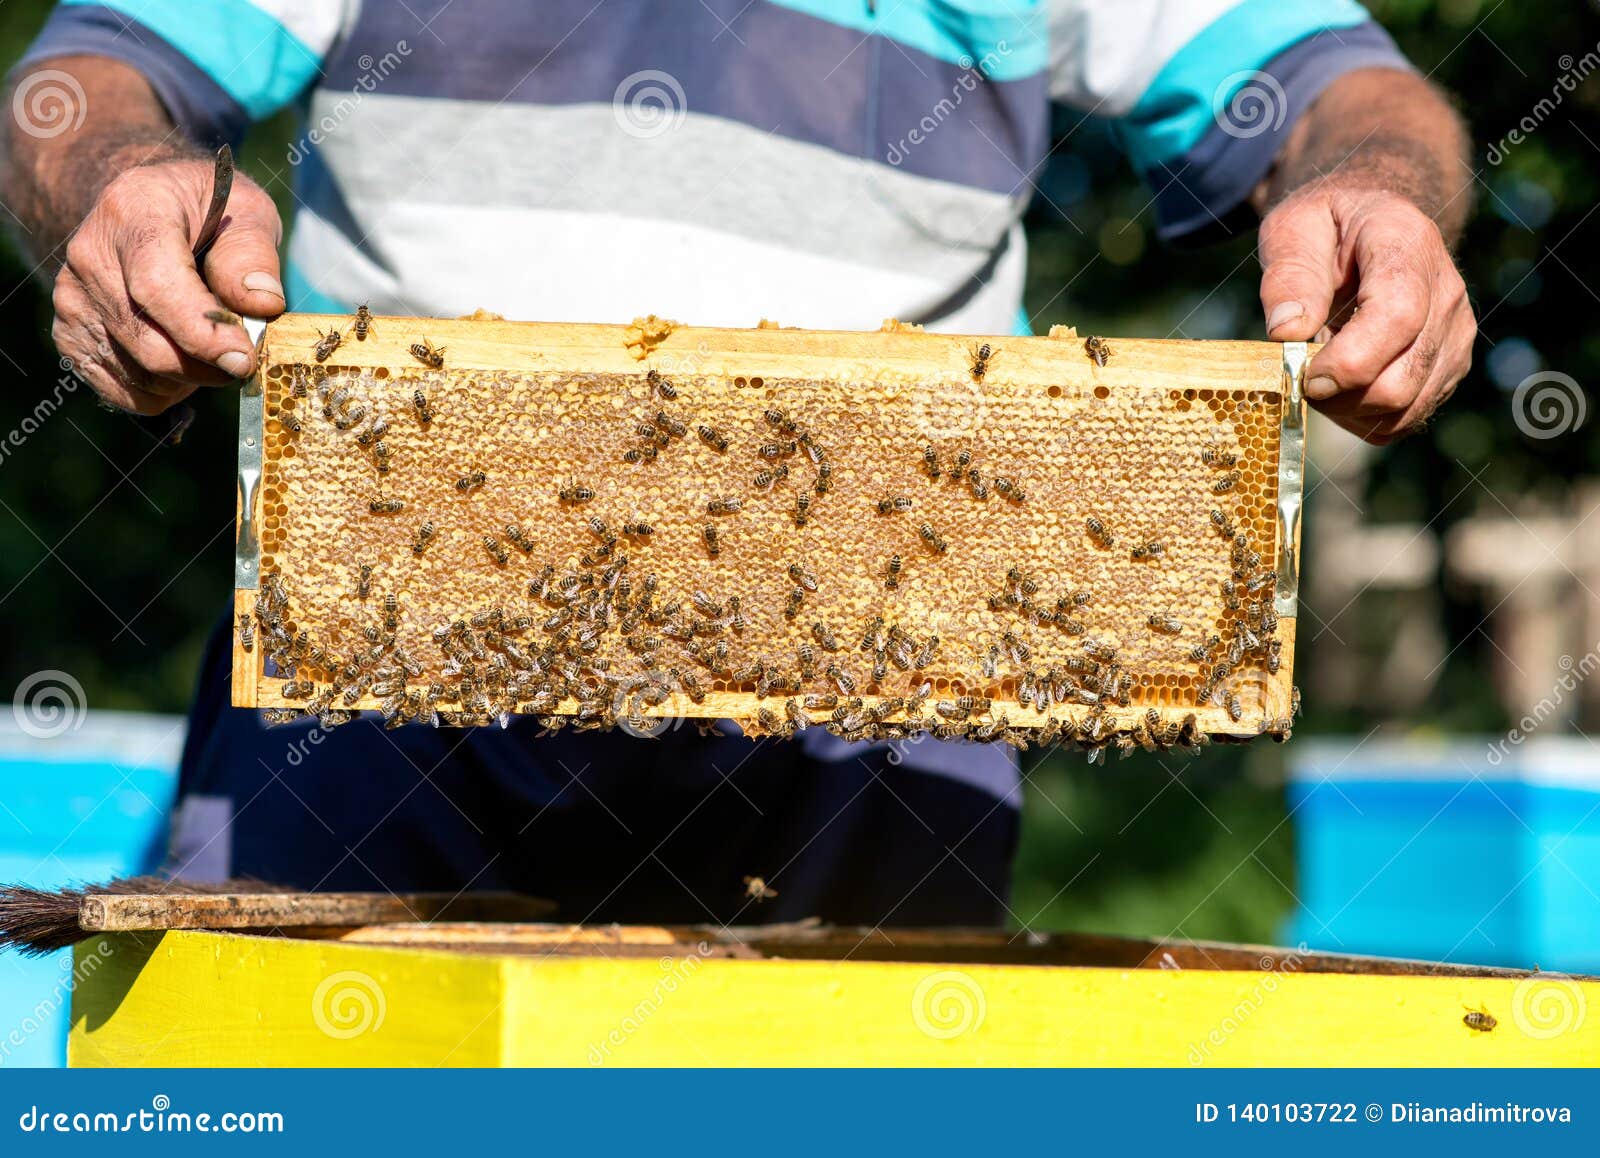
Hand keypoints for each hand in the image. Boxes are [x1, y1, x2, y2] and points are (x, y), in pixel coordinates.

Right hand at [52, 157, 284, 413]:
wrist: (145, 214)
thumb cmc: (207, 213)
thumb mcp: (245, 211)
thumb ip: (253, 256)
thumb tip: (262, 304)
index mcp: (134, 214)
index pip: (157, 286)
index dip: (202, 332)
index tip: (244, 359)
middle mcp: (90, 257)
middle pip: (149, 344)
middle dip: (208, 367)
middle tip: (245, 359)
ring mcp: (73, 299)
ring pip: (140, 376)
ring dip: (190, 380)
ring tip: (212, 346)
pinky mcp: (70, 335)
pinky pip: (125, 392)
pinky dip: (163, 391)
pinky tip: (182, 357)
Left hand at [1258, 183, 1473, 443]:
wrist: (1372, 227)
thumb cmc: (1326, 228)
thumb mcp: (1293, 228)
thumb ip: (1290, 274)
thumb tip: (1287, 332)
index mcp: (1408, 245)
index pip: (1398, 316)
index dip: (1351, 361)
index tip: (1307, 377)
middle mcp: (1447, 292)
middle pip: (1402, 378)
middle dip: (1340, 396)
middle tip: (1299, 376)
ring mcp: (1454, 334)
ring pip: (1404, 408)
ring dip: (1348, 411)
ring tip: (1319, 374)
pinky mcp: (1448, 367)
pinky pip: (1404, 420)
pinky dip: (1363, 419)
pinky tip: (1340, 389)